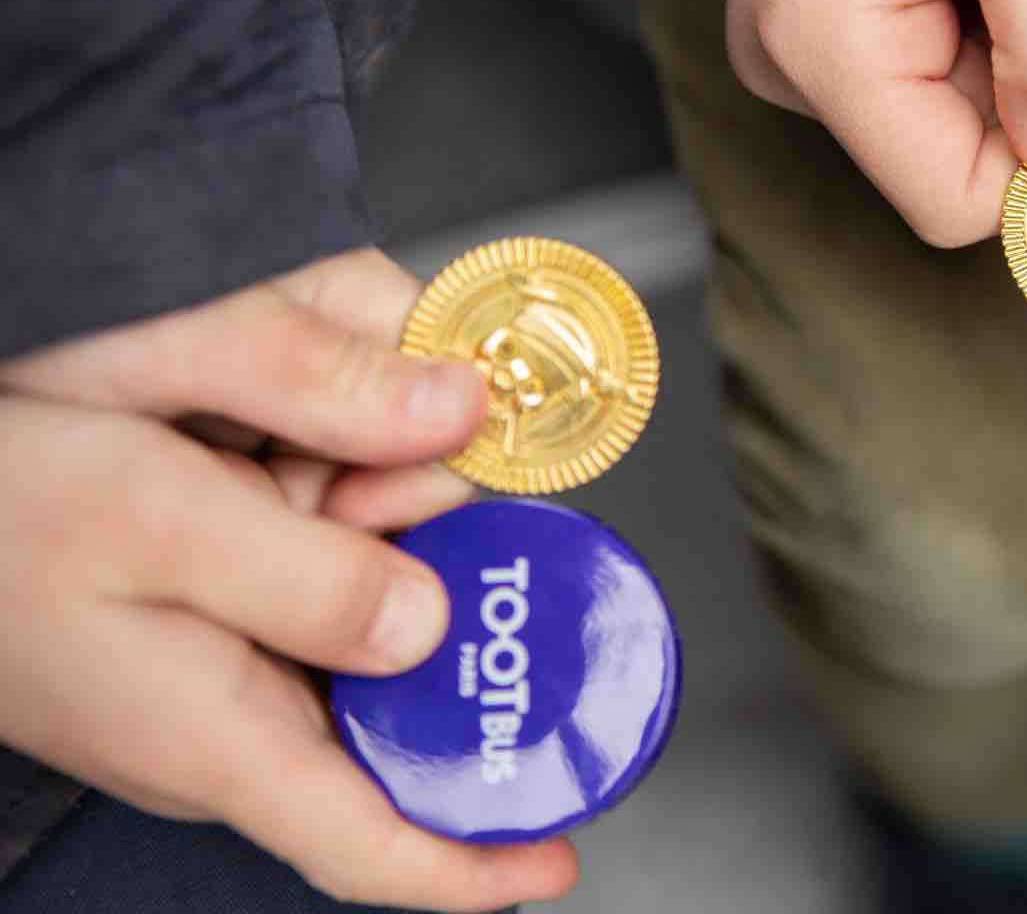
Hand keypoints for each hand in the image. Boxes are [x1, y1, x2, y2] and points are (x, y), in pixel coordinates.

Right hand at [0, 250, 577, 910]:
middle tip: (474, 520)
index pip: (369, 849)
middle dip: (458, 623)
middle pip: (395, 714)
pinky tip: (323, 472)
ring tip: (377, 468)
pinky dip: (341, 538)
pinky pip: (308, 598)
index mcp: (219, 739)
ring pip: (361, 640)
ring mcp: (210, 678)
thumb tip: (437, 625)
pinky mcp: (200, 626)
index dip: (473, 867)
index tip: (559, 853)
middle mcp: (222, 730)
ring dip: (394, 557)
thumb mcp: (158, 517)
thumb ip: (306, 578)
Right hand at [727, 0, 1026, 247]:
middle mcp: (787, 70)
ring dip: (1003, 59)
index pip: (954, 202)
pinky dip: (973, 37)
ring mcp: (793, 54)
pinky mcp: (815, 35)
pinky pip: (924, 82)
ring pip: (947, 124)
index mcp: (823, 48)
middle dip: (1023, 94)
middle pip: (952, 162)